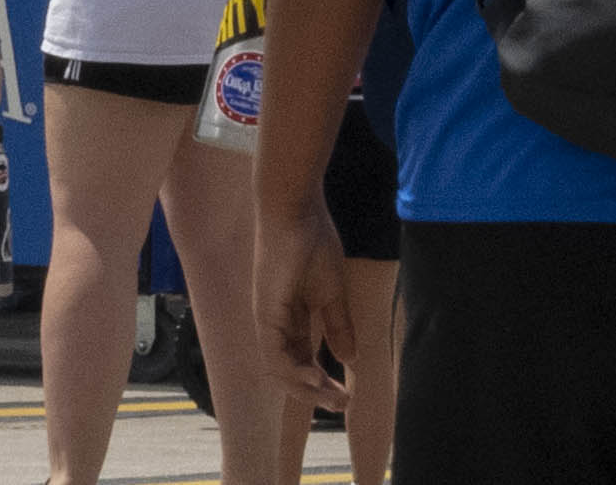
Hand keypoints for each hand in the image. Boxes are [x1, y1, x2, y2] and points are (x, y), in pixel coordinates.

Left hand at [250, 212, 371, 436]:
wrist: (297, 210)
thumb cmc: (314, 242)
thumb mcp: (334, 293)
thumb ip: (338, 326)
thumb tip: (350, 359)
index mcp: (291, 318)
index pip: (302, 360)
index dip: (322, 380)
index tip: (347, 394)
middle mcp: (275, 324)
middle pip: (290, 372)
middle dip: (316, 393)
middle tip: (342, 404)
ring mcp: (267, 319)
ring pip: (280, 370)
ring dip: (306, 389)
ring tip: (334, 397)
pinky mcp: (265, 313)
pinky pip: (274, 354)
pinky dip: (294, 372)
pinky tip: (317, 378)